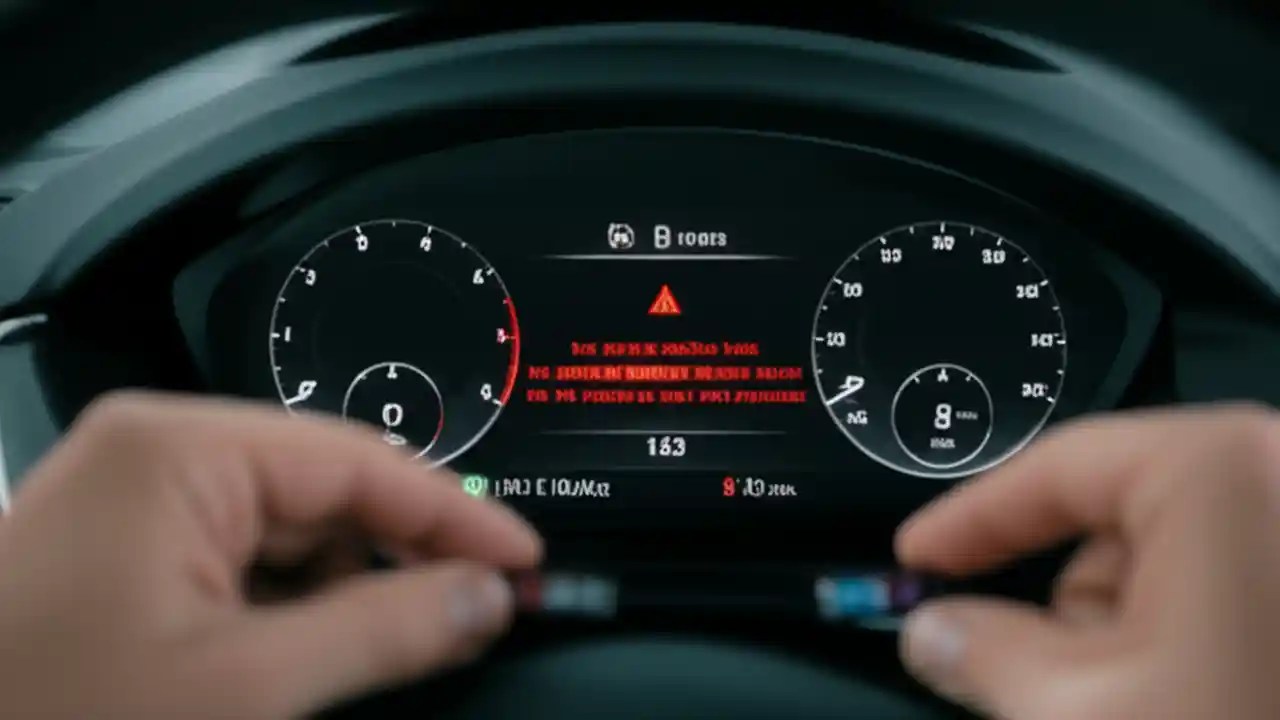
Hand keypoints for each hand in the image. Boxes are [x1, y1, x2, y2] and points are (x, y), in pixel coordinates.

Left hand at [0, 392, 541, 718]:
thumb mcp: (243, 687)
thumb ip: (384, 632)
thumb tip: (483, 597)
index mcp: (174, 453)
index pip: (359, 460)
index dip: (456, 514)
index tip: (521, 560)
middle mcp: (150, 456)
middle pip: (325, 489)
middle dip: (396, 556)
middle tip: (471, 616)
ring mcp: (132, 501)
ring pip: (287, 529)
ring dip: (341, 591)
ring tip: (366, 654)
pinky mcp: (123, 550)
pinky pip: (242, 557)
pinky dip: (288, 606)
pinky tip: (298, 658)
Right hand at [896, 404, 1279, 719]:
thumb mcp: (1076, 707)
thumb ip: (978, 651)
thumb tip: (940, 633)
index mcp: (1218, 472)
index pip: (1053, 469)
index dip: (969, 521)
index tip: (923, 556)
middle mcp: (1279, 474)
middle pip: (1114, 520)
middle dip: (1076, 607)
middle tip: (1068, 682)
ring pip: (1173, 560)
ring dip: (1135, 635)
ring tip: (1163, 705)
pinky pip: (1229, 583)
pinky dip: (1194, 639)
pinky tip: (1204, 698)